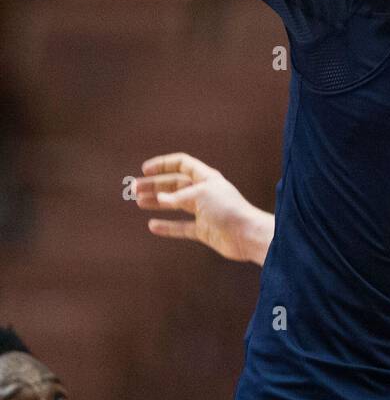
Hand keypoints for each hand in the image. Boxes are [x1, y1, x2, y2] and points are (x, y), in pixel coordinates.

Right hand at [134, 153, 272, 264]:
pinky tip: (152, 225)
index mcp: (206, 178)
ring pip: (175, 204)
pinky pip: (181, 227)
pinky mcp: (203, 230)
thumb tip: (159, 198)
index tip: (145, 170)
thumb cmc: (228, 209)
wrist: (246, 234)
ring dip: (157, 202)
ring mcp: (203, 211)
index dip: (163, 164)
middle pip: (174, 184)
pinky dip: (167, 226)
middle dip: (154, 185)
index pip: (182, 164)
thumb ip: (178, 197)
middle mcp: (204, 192)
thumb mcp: (201, 195)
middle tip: (134, 189)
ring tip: (139, 201)